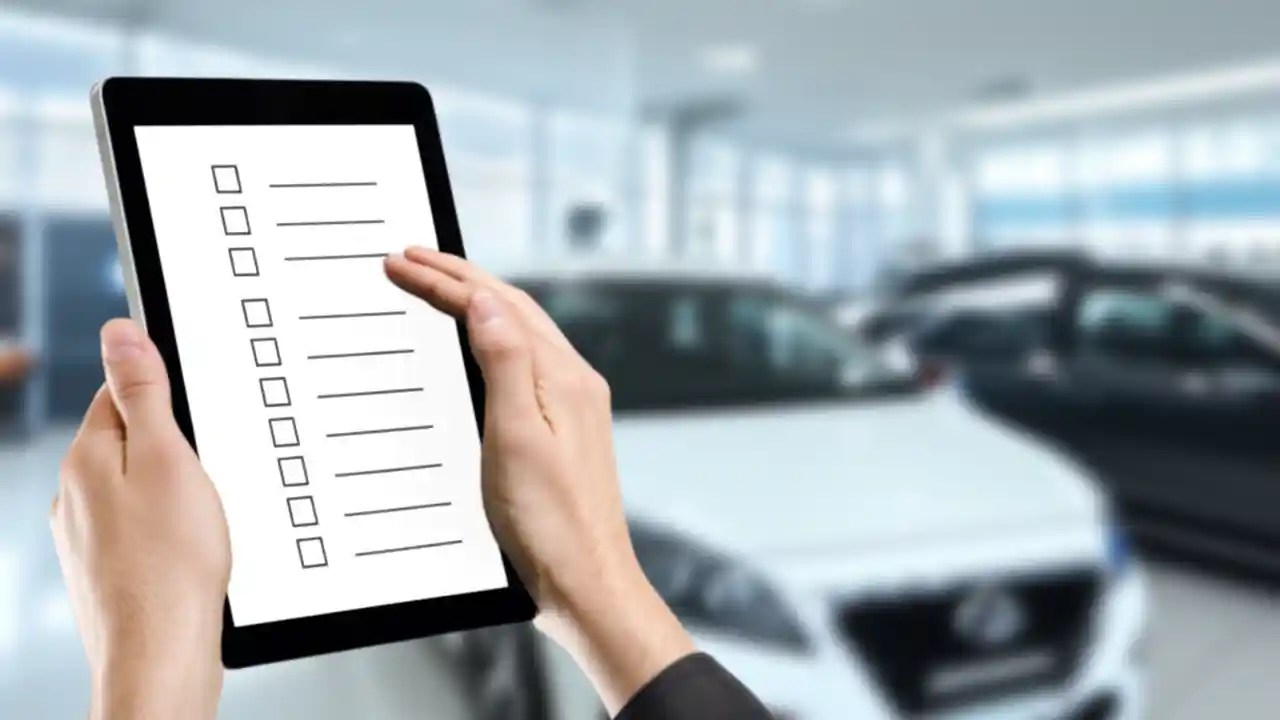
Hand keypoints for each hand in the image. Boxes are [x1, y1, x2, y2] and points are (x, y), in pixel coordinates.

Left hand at [51, 320, 229, 719]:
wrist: (161, 654)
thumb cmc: (172, 565)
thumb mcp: (170, 459)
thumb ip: (145, 394)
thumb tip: (120, 333)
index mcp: (86, 458)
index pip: (120, 393)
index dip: (165, 392)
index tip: (196, 406)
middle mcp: (74, 495)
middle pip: (131, 441)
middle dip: (173, 447)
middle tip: (209, 470)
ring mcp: (87, 536)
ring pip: (137, 488)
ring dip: (173, 492)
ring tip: (204, 516)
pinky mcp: (107, 570)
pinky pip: (141, 529)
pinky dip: (169, 531)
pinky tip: (192, 549)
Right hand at [385, 248, 694, 712]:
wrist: (586, 581)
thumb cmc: (550, 523)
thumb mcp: (516, 438)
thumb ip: (505, 364)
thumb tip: (487, 300)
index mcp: (565, 378)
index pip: (497, 307)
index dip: (447, 281)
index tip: (402, 262)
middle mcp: (575, 382)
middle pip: (513, 308)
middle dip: (460, 278)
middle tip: (412, 259)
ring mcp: (573, 405)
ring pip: (521, 330)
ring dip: (477, 302)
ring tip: (438, 284)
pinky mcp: (565, 428)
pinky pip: (525, 359)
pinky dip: (493, 336)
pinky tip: (479, 344)